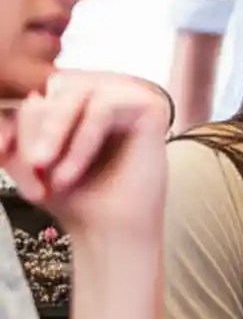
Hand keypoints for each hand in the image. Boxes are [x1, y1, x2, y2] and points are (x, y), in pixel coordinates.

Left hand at [0, 71, 170, 236]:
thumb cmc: (75, 199)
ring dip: (55, 132)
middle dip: (37, 129)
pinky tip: (70, 172)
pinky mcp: (151, 107)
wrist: (108, 233)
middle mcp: (111, 91)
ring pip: (78, 91)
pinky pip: (104, 106)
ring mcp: (133, 96)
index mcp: (84, 98)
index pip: (43, 89)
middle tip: (33, 168)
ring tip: (49, 171)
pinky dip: (81, 140)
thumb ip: (22, 125)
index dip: (19, 123)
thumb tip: (32, 100)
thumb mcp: (30, 157)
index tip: (3, 155)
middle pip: (58, 85)